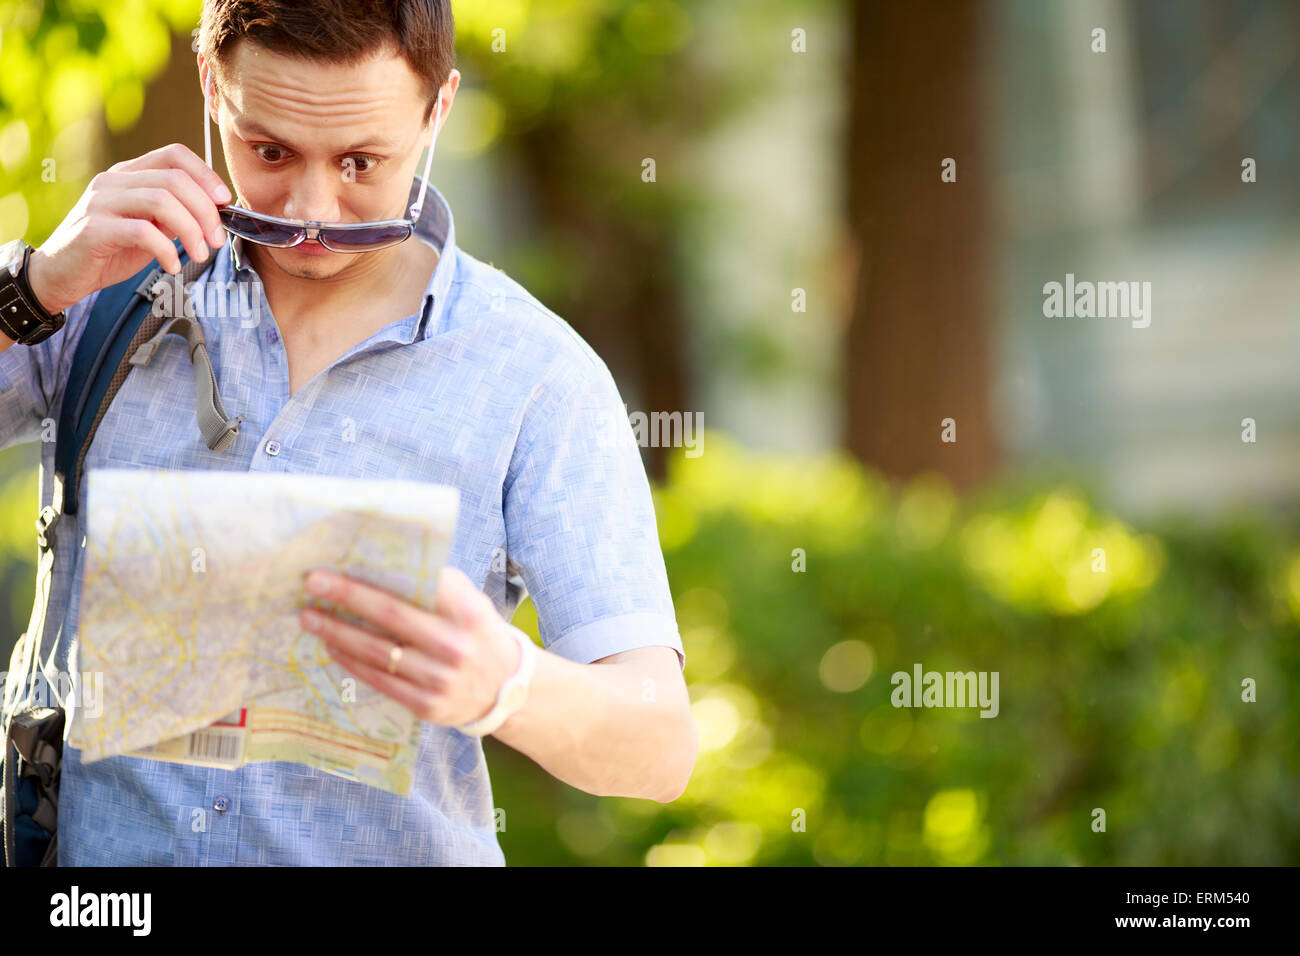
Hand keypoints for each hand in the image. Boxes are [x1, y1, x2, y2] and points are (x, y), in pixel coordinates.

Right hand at [27, 142, 230, 313]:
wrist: (61, 274)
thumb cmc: (109, 250)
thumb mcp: (149, 227)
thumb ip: (174, 215)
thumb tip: (215, 215)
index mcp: (129, 174)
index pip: (174, 155)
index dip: (206, 175)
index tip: (225, 202)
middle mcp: (114, 182)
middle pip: (174, 180)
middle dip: (206, 211)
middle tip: (216, 240)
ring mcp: (101, 203)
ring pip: (161, 201)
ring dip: (191, 231)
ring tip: (199, 254)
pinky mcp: (93, 229)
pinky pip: (142, 232)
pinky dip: (166, 250)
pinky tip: (172, 267)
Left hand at [298, 565, 524, 728]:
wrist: (509, 690)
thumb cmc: (480, 635)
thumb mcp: (472, 604)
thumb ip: (439, 587)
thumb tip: (384, 566)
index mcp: (468, 613)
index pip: (416, 588)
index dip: (373, 579)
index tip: (337, 568)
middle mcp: (455, 646)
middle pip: (391, 616)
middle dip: (347, 598)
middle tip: (312, 585)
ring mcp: (441, 679)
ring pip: (378, 652)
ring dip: (338, 633)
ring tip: (311, 618)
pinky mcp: (427, 706)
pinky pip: (380, 682)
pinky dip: (352, 663)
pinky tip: (333, 648)